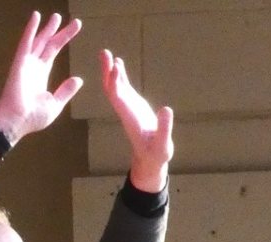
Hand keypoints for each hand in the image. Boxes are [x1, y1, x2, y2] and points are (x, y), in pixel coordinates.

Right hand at [0, 12, 83, 146]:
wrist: (16, 121)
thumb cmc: (32, 117)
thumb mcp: (54, 104)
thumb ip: (66, 91)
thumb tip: (78, 80)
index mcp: (41, 75)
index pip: (54, 52)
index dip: (64, 39)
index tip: (75, 28)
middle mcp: (34, 66)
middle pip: (49, 44)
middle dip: (59, 32)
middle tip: (72, 21)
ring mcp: (26, 63)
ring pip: (39, 40)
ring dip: (47, 28)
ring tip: (56, 16)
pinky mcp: (20, 62)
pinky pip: (26, 42)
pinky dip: (30, 29)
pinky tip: (36, 17)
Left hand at [100, 49, 172, 190]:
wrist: (150, 159)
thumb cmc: (157, 153)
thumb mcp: (163, 144)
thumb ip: (164, 128)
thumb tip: (166, 110)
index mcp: (130, 118)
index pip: (119, 98)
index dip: (116, 83)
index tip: (115, 68)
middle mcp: (125, 110)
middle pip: (111, 89)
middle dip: (107, 72)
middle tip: (104, 53)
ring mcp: (127, 107)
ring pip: (114, 87)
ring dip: (110, 70)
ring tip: (106, 53)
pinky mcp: (133, 106)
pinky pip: (123, 88)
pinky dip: (120, 75)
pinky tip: (118, 62)